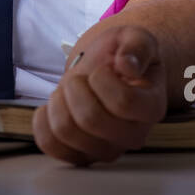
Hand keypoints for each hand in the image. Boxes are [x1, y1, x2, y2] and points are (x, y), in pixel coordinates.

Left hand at [32, 21, 167, 165]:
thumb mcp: (134, 38)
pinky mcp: (80, 156)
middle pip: (90, 119)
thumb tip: (127, 66)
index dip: (102, 78)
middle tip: (81, 77)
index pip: (124, 102)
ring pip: (65, 131)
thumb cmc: (121, 55)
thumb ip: (137, 46)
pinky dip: (43, 119)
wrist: (106, 72)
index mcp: (151, 108)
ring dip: (58, 100)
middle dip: (75, 86)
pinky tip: (57, 104)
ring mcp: (106, 150)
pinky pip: (49, 143)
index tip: (102, 68)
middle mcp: (133, 136)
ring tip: (69, 90)